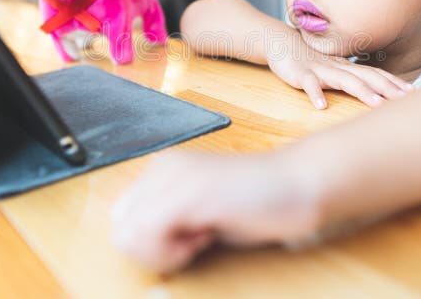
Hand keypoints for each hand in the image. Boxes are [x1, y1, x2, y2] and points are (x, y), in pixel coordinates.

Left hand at [110, 150, 319, 273]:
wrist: (300, 185)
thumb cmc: (260, 203)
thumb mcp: (203, 213)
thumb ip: (169, 221)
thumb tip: (134, 243)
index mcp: (164, 170)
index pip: (124, 220)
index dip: (153, 242)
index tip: (190, 235)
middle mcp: (162, 167)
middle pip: (120, 228)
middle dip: (153, 249)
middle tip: (196, 239)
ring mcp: (172, 176)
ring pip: (127, 235)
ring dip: (163, 252)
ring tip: (202, 236)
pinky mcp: (185, 192)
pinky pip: (146, 236)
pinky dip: (171, 252)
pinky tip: (205, 236)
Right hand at [266, 33, 413, 108]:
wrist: (281, 43)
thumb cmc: (311, 60)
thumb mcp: (334, 70)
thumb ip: (353, 79)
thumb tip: (376, 93)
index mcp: (348, 68)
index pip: (376, 75)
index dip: (395, 83)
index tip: (415, 93)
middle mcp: (338, 67)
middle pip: (367, 77)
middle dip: (387, 88)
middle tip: (405, 100)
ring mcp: (320, 70)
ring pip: (344, 80)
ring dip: (362, 91)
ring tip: (377, 103)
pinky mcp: (300, 73)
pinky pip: (308, 83)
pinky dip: (315, 93)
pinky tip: (321, 106)